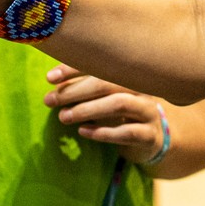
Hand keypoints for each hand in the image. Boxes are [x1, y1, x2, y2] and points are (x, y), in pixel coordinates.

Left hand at [44, 64, 167, 165]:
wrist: (154, 140)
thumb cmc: (123, 114)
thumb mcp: (106, 99)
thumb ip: (86, 89)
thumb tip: (54, 83)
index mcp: (130, 74)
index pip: (101, 65)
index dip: (74, 69)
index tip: (50, 77)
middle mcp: (142, 88)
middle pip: (109, 82)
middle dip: (76, 91)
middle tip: (50, 100)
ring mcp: (149, 111)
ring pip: (120, 103)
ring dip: (88, 110)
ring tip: (64, 117)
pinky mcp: (150, 135)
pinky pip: (128, 132)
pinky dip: (102, 132)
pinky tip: (82, 131)